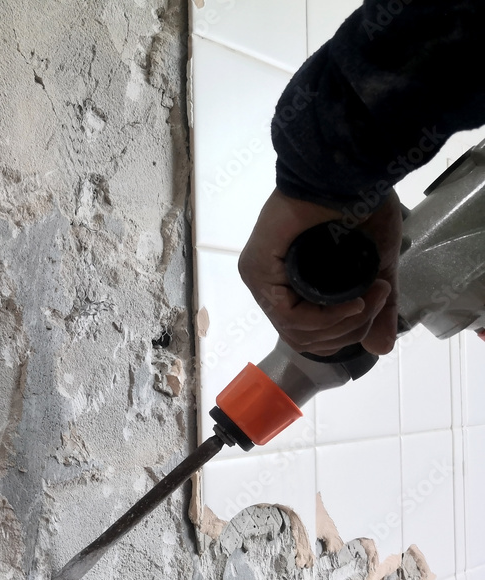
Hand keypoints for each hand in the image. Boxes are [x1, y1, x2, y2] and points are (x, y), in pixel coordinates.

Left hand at [237, 189, 401, 355]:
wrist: (347, 171)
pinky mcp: (257, 268)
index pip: (308, 334)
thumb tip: (379, 349)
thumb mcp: (374, 267)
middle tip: (378, 303)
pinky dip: (326, 318)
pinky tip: (352, 304)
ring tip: (372, 298)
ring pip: (296, 332)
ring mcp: (259, 277)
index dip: (346, 335)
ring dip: (344, 324)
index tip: (378, 308)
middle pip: (303, 339)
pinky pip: (289, 315)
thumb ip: (376, 308)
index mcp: (289, 284)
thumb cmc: (359, 207)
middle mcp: (268, 283)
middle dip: (349, 331)